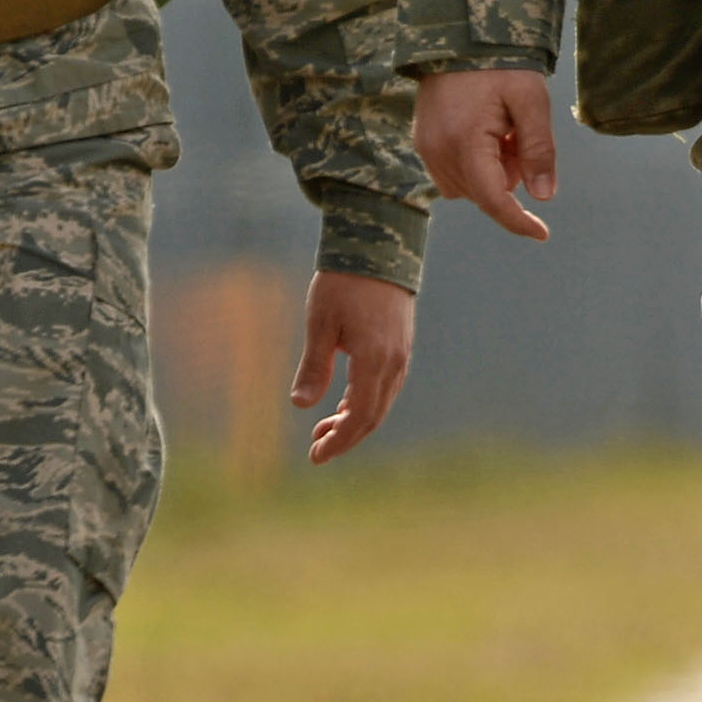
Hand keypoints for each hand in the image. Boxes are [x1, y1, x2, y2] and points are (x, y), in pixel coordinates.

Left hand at [289, 272, 416, 462]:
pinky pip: (386, 387)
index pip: (359, 416)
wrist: (379, 245)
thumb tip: (300, 405)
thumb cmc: (344, 282)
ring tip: (324, 428)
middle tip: (316, 450)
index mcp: (374, 360)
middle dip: (345, 437)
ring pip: (381, 403)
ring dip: (354, 421)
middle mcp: (394, 363)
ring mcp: (401, 355)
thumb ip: (314, 366)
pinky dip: (365, 403)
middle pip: (373, 416)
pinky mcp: (401, 346)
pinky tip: (344, 403)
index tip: (316, 456)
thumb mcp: (320, 323)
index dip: (339, 441)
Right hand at [415, 68, 560, 241]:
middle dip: (509, 176)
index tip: (543, 234)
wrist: (459, 33)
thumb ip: (538, 150)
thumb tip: (543, 196)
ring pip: (469, 186)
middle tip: (518, 134)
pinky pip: (454, 172)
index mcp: (465, 143)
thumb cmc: (500, 63)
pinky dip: (476, 162)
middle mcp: (438, 152)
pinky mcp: (423, 141)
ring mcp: (426, 147)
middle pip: (484, 193)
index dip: (519, 221)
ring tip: (502, 129)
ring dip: (492, 171)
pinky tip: (487, 130)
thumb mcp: (531, 100)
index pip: (494, 200)